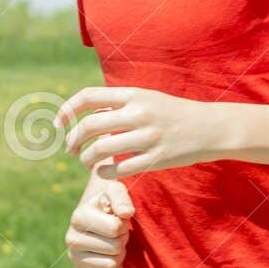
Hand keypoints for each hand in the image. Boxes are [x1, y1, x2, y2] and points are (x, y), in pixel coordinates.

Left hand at [54, 86, 217, 177]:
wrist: (210, 127)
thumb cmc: (172, 113)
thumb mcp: (147, 99)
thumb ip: (118, 105)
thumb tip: (86, 113)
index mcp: (134, 95)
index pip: (88, 97)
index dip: (67, 110)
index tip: (57, 125)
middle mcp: (139, 113)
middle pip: (89, 126)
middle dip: (72, 140)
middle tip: (69, 149)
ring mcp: (148, 137)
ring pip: (100, 150)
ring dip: (85, 159)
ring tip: (85, 162)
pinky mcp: (156, 159)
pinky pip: (119, 169)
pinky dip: (104, 173)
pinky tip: (104, 172)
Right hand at [65, 167, 134, 267]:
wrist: (97, 216)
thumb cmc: (109, 203)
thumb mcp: (115, 191)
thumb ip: (121, 197)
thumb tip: (126, 213)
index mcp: (78, 217)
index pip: (115, 228)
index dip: (124, 224)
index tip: (118, 218)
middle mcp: (72, 239)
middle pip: (115, 248)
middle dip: (123, 239)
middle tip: (117, 232)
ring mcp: (75, 258)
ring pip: (112, 265)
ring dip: (120, 255)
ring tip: (113, 243)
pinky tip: (112, 258)